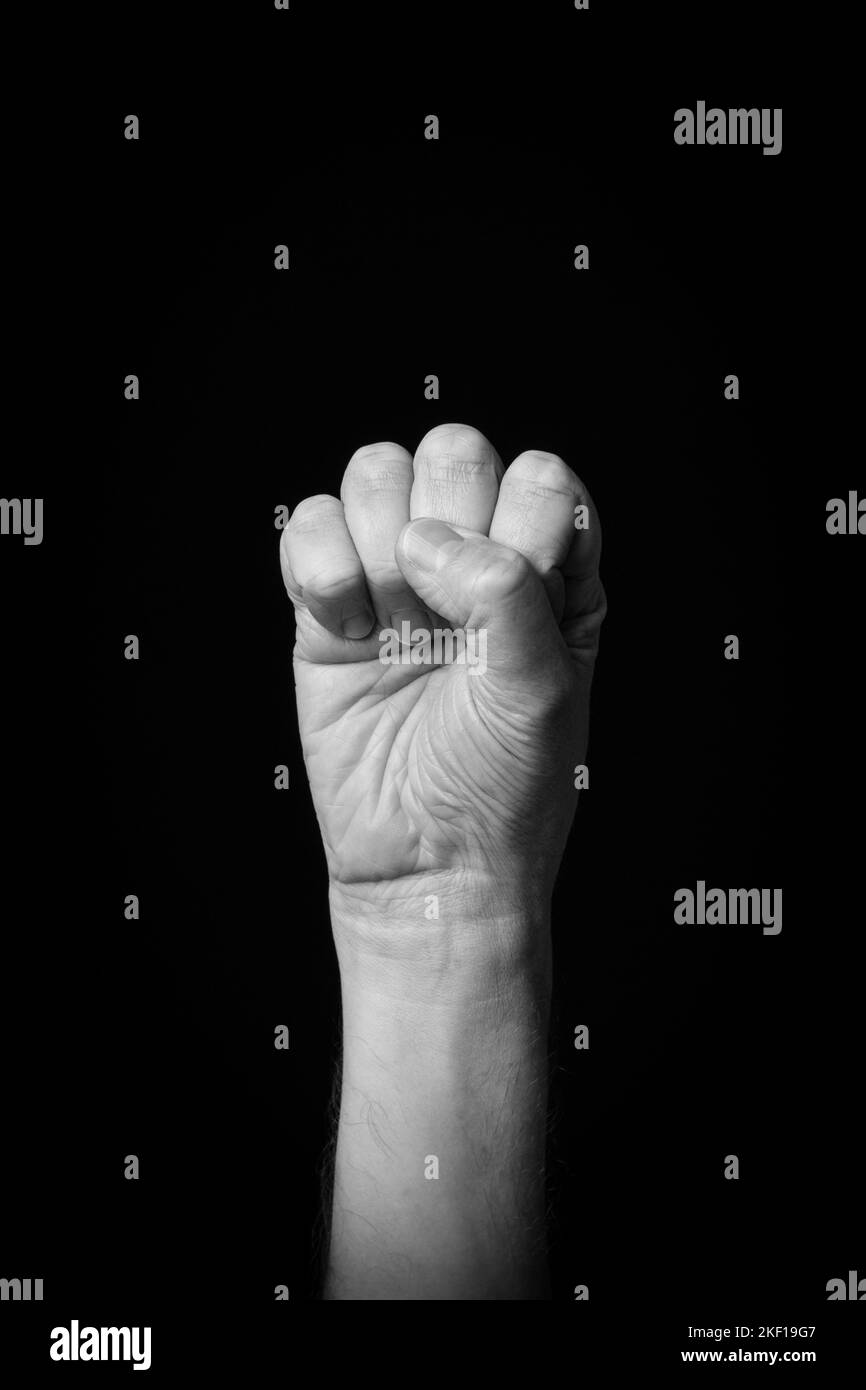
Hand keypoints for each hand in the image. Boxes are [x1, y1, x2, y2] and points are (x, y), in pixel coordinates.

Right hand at [280, 422, 604, 975]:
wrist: (428, 865)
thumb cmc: (504, 786)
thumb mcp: (544, 688)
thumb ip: (508, 590)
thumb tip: (425, 537)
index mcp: (549, 573)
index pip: (538, 476)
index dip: (520, 522)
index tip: (513, 604)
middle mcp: (473, 562)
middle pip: (452, 450)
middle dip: (446, 516)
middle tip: (443, 609)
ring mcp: (396, 579)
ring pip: (376, 469)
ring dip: (381, 537)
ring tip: (394, 619)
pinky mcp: (327, 606)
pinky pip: (309, 522)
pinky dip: (320, 561)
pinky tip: (348, 625)